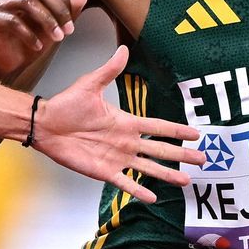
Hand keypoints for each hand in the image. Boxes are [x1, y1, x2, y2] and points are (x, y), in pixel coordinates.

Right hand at [0, 0, 83, 80]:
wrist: (12, 63)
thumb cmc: (35, 42)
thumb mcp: (57, 27)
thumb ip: (69, 11)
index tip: (70, 22)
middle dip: (58, 11)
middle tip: (68, 31)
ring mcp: (1, 3)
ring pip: (27, 2)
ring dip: (46, 21)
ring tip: (57, 38)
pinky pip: (13, 21)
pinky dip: (29, 35)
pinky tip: (38, 47)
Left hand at [28, 47, 201, 202]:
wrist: (45, 124)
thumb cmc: (66, 105)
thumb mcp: (91, 85)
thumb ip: (109, 70)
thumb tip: (123, 50)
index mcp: (126, 122)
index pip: (158, 127)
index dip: (177, 131)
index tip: (196, 134)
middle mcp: (125, 142)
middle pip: (160, 149)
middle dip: (181, 155)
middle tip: (203, 160)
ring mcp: (116, 158)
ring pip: (148, 168)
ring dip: (167, 174)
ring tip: (186, 181)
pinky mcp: (103, 171)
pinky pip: (124, 182)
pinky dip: (138, 190)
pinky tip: (153, 198)